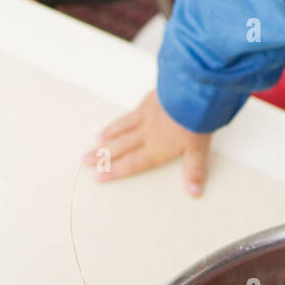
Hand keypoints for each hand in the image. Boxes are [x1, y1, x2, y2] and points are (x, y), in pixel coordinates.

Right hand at [80, 89, 213, 196]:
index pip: (132, 163)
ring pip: (122, 127)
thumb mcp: (199, 149)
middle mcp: (147, 133)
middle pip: (120, 146)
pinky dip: (123, 117)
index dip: (115, 171)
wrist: (192, 91)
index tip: (98, 177)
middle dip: (102, 154)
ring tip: (96, 139)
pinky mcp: (150, 99)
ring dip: (108, 135)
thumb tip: (193, 193)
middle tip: (85, 160)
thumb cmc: (196, 121)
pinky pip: (132, 111)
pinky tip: (121, 118)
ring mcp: (146, 115)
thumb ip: (194, 170)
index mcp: (157, 148)